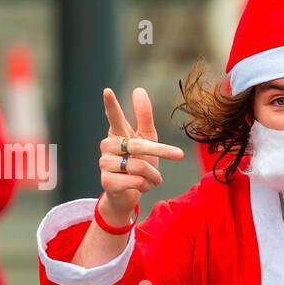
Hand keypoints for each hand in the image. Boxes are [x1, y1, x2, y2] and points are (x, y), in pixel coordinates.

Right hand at [97, 87, 184, 228]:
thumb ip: (144, 117)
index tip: (107, 91)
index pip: (114, 117)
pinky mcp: (107, 182)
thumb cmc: (138, 163)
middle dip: (162, 152)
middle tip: (179, 155)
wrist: (129, 195)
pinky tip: (142, 187)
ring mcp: (104, 164)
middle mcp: (107, 146)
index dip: (110, 105)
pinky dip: (146, 186)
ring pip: (140, 166)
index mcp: (116, 133)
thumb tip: (139, 89)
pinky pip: (137, 181)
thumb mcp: (146, 139)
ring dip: (154, 175)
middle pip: (140, 145)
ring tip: (152, 179)